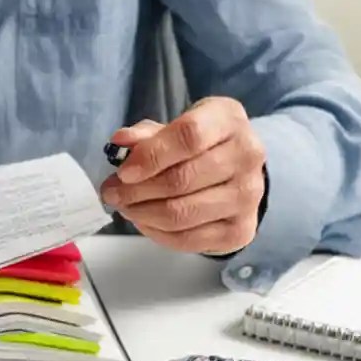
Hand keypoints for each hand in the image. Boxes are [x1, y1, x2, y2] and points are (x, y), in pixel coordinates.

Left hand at [99, 97, 265, 254]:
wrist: (237, 171)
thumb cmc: (200, 144)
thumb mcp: (174, 127)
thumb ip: (145, 134)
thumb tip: (120, 142)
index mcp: (228, 120)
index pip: (189, 136)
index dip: (151, 155)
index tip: (123, 172)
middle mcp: (247, 157)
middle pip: (182, 180)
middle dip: (136, 190)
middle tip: (112, 193)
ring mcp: (248, 197)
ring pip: (181, 214)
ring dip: (142, 213)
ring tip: (124, 206)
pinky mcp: (240, 230)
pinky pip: (187, 239)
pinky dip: (156, 233)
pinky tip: (144, 220)